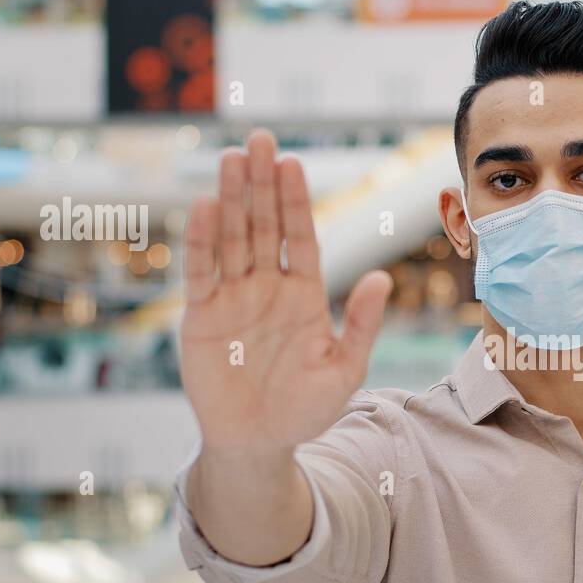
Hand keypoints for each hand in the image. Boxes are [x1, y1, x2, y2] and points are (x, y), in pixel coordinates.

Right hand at [180, 129, 392, 455]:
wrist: (259, 444)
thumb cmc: (305, 411)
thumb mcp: (345, 370)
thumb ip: (360, 324)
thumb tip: (382, 278)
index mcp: (302, 294)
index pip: (299, 236)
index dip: (295, 200)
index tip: (292, 162)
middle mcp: (266, 287)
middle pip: (263, 225)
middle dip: (261, 183)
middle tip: (259, 138)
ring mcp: (232, 299)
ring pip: (231, 238)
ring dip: (230, 198)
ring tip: (231, 158)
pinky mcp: (202, 317)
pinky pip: (201, 272)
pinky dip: (202, 241)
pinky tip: (204, 207)